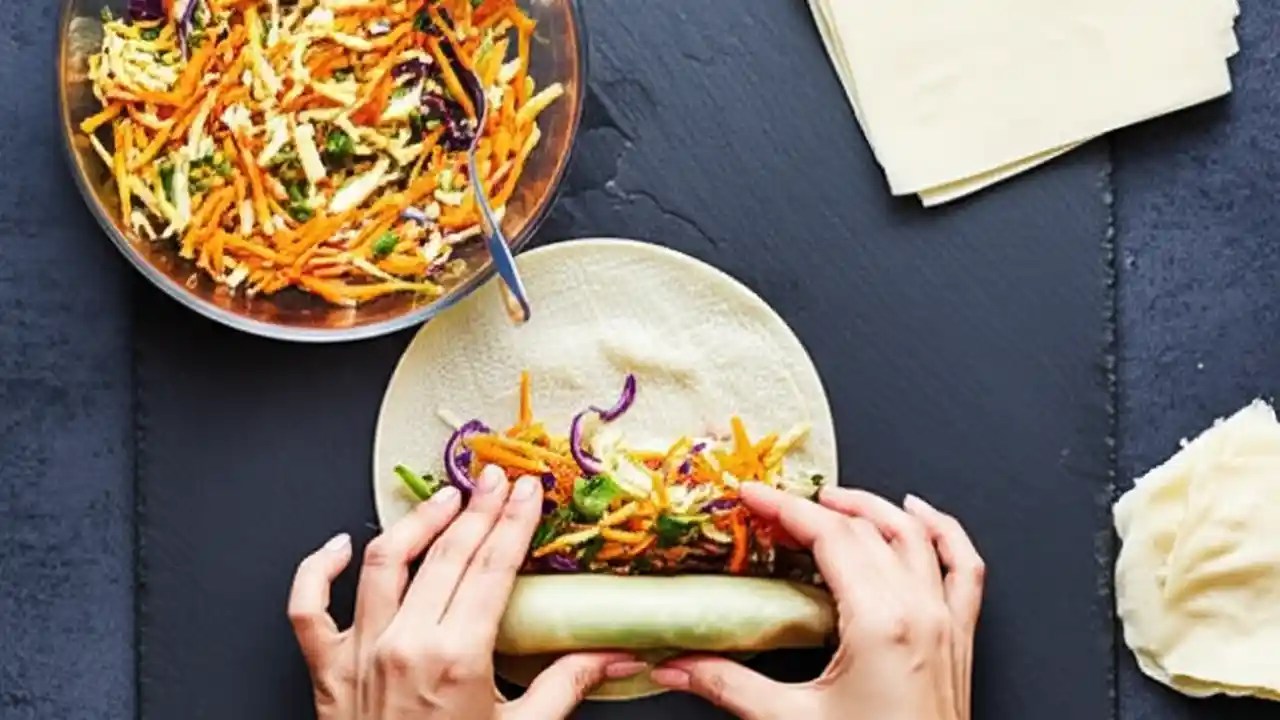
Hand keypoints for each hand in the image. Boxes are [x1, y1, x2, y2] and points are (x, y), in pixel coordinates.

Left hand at [287, 466, 643, 719]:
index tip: (528, 491)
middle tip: (498, 479)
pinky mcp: (326, 670)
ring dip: (417, 522)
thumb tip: (614, 656)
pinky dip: (317, 570)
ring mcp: (359, 654)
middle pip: (446, 555)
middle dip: (478, 510)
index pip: (490, 568)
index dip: (513, 522)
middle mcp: (403, 646)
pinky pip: (307, 608)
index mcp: (455, 659)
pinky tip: (339, 545)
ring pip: (384, 562)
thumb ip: (565, 687)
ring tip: (446, 499)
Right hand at [652, 484, 984, 719]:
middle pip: (866, 530)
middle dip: (814, 510)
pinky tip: (920, 514)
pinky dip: (945, 531)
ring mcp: (945, 621)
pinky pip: (965, 567)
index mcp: (880, 624)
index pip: (830, 537)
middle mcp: (918, 612)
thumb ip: (729, 685)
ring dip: (872, 508)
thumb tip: (676, 666)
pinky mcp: (960, 637)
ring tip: (832, 500)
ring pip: (914, 535)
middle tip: (772, 511)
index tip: (752, 496)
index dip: (786, 508)